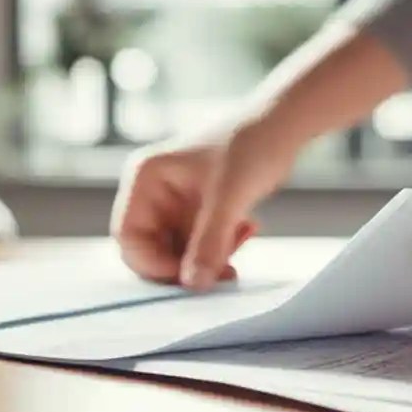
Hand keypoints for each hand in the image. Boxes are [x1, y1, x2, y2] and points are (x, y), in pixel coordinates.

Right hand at [111, 120, 298, 289]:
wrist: (282, 126)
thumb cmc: (252, 145)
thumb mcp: (229, 197)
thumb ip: (210, 243)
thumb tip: (193, 284)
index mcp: (146, 179)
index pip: (128, 236)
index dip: (153, 264)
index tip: (190, 277)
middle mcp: (154, 193)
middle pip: (152, 250)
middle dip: (186, 265)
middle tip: (223, 271)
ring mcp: (176, 204)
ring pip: (179, 253)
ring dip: (208, 259)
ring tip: (241, 238)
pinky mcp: (198, 212)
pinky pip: (200, 246)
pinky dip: (221, 248)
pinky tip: (247, 229)